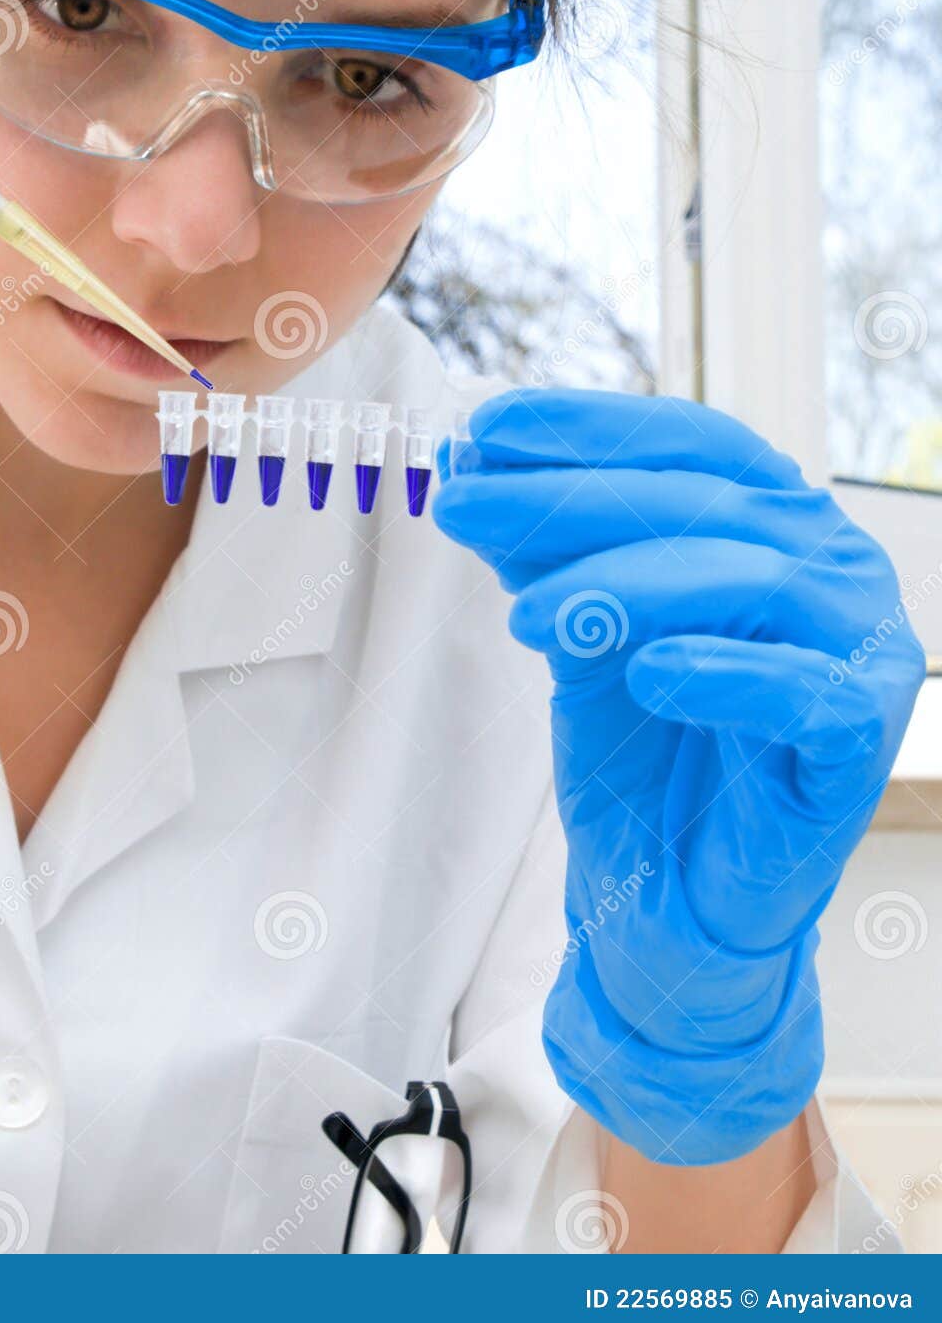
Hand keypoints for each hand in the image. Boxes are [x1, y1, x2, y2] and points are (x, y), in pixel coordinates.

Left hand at [434, 388, 925, 1162]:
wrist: (671, 893)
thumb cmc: (641, 750)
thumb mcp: (576, 629)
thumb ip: (540, 547)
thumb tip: (467, 458)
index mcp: (772, 522)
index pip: (687, 444)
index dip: (588, 429)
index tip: (484, 430)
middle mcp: (828, 567)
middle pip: (702, 504)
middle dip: (568, 501)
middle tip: (463, 506)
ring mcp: (856, 650)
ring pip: (751, 581)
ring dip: (624, 585)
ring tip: (523, 616)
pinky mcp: (858, 744)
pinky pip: (807, 696)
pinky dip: (727, 676)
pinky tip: (647, 674)